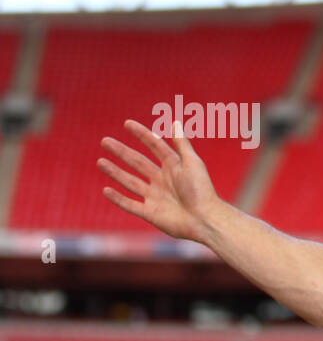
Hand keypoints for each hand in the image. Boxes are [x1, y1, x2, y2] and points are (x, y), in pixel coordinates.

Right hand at [98, 120, 223, 242]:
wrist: (204, 219)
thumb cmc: (201, 190)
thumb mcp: (192, 163)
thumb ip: (182, 144)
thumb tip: (175, 121)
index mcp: (174, 167)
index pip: (155, 147)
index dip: (142, 135)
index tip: (127, 123)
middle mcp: (163, 181)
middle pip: (137, 163)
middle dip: (121, 152)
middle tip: (105, 141)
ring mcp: (155, 197)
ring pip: (130, 182)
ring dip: (115, 172)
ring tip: (100, 161)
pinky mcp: (150, 213)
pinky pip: (130, 205)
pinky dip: (118, 199)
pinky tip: (106, 190)